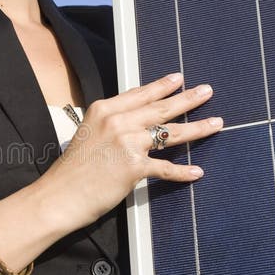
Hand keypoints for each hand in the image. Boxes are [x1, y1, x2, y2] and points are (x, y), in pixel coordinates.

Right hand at [43, 72, 220, 231]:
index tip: (179, 79)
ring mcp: (127, 143)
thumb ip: (110, 124)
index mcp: (103, 110)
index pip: (139, 94)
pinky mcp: (134, 167)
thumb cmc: (71, 170)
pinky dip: (183, 172)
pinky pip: (166, 168)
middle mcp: (117, 122)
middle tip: (207, 91)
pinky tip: (197, 171)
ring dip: (197, 129)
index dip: (162, 86)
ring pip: (170, 133)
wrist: (59, 195)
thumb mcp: (88, 134)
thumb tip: (134, 122)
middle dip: (188, 99)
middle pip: (160, 108)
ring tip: (216, 123)